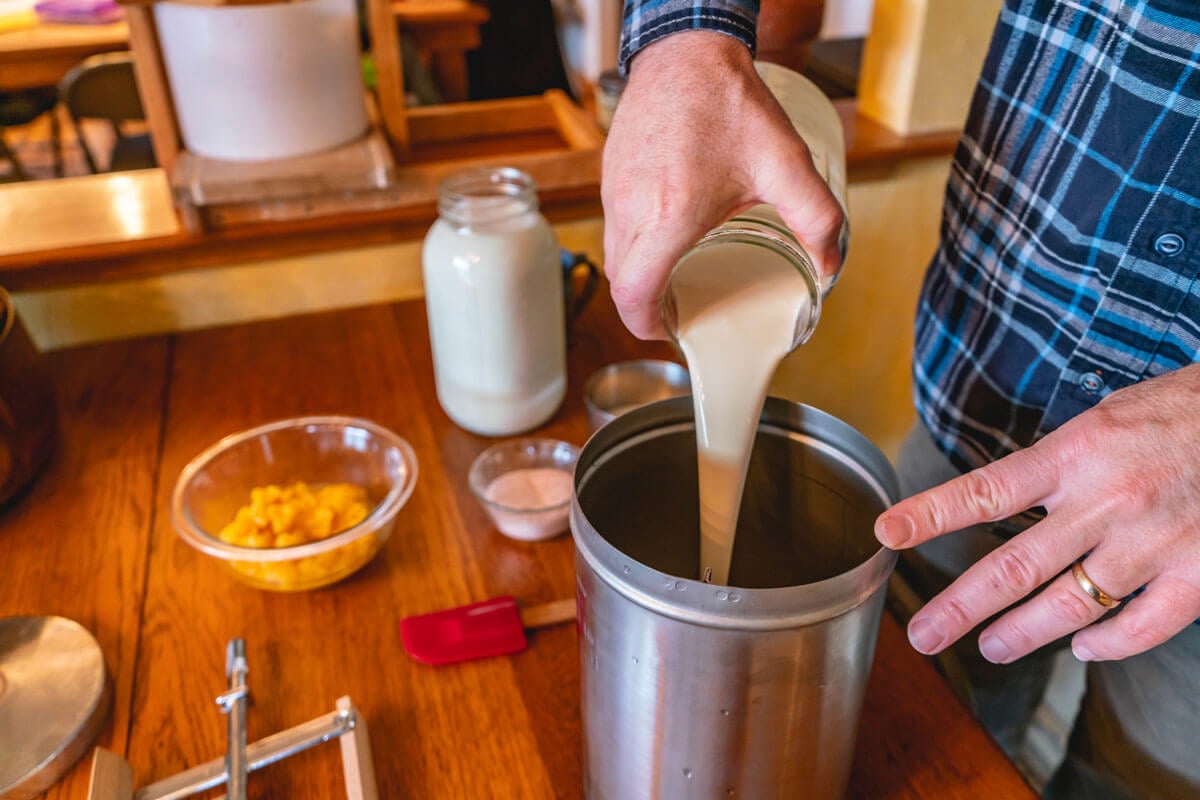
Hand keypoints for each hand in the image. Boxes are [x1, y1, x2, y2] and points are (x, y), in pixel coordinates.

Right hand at [600, 31, 844, 338]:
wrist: (688, 52)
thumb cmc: (728, 104)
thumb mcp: (786, 163)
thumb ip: (817, 217)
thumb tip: (831, 261)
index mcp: (670, 217)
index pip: (633, 293)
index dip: (645, 325)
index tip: (668, 329)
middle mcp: (632, 209)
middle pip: (621, 282)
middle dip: (645, 307)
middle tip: (678, 312)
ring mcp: (615, 192)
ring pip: (615, 255)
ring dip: (639, 275)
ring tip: (675, 276)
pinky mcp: (610, 176)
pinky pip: (614, 226)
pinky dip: (633, 245)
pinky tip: (666, 233)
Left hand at [876, 364, 1199, 662]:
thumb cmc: (1180, 412)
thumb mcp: (1104, 420)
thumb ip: (1056, 465)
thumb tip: (1004, 501)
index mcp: (1076, 452)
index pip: (987, 491)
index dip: (932, 515)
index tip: (889, 534)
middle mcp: (1106, 499)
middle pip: (1015, 566)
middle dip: (961, 606)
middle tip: (924, 635)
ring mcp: (1154, 540)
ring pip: (1070, 604)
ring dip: (1023, 632)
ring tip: (992, 647)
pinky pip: (1141, 624)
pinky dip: (1107, 643)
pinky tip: (1083, 647)